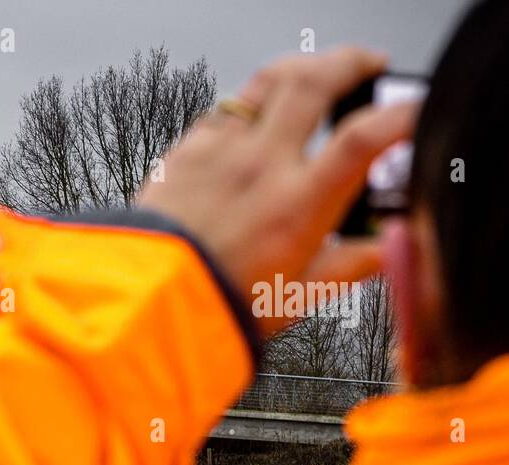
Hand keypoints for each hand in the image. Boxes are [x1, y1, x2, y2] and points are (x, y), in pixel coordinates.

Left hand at [138, 47, 417, 336]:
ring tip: (317, 72)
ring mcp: (218, 154)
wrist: (145, 305)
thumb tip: (383, 252)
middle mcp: (258, 167)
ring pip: (266, 82)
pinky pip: (222, 110)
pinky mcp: (183, 153)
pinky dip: (249, 103)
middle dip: (352, 62)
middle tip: (370, 64)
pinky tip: (254, 116)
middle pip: (314, 82)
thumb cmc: (214, 307)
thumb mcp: (295, 298)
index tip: (414, 112)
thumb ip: (347, 267)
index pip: (364, 139)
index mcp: (296, 205)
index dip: (401, 116)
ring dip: (300, 68)